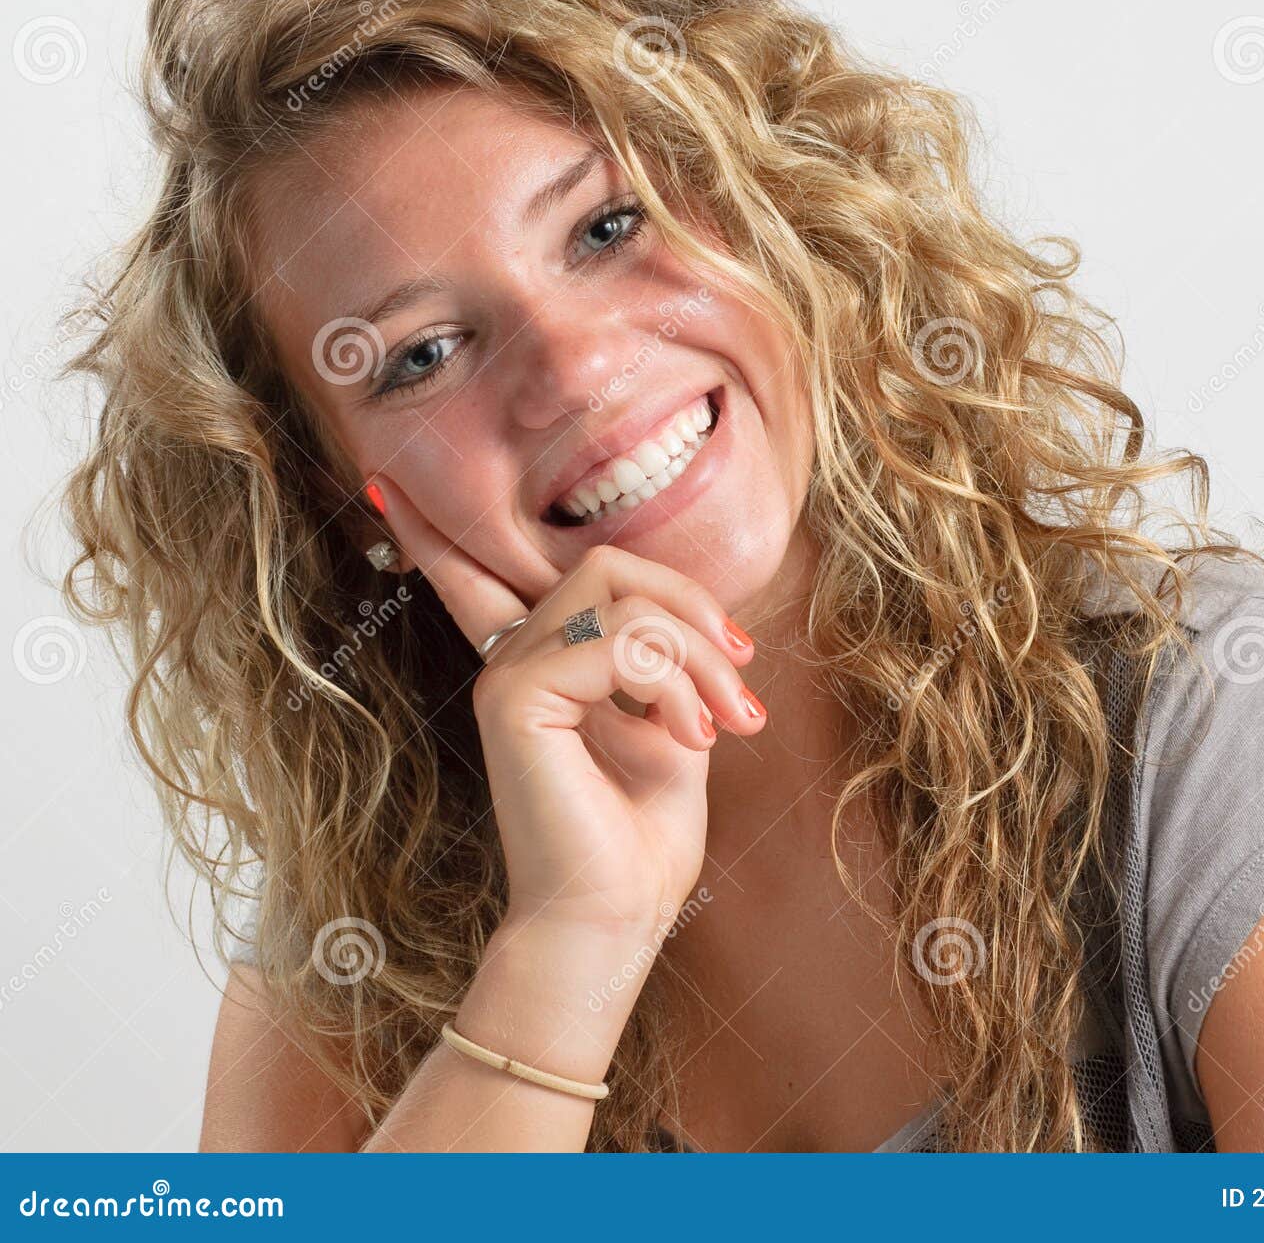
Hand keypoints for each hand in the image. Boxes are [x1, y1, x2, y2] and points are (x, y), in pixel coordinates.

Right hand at [368, 474, 766, 939]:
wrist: (615, 916)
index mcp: (541, 662)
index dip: (437, 534)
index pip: (478, 576)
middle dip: (693, 608)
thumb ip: (668, 659)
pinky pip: (618, 642)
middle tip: (740, 677)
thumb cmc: (642, 834)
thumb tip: (695, 613)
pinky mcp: (514, 697)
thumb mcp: (671, 725)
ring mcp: (508, 674)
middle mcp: (514, 657)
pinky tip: (693, 736)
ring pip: (622, 596)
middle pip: (610, 562)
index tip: (385, 485)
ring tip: (729, 721)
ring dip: (698, 655)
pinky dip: (675, 682)